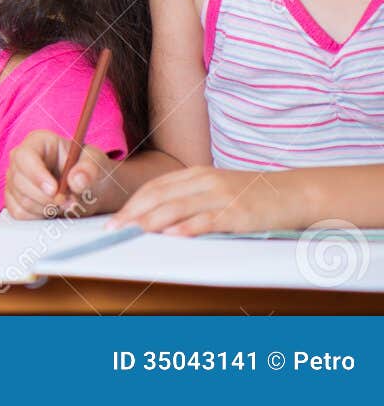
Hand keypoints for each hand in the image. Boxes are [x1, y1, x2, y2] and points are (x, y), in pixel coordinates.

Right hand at [4, 130, 113, 218]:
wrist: (90, 190)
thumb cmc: (90, 171)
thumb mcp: (97, 164)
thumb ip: (89, 170)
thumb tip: (76, 181)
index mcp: (38, 142)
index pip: (25, 156)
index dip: (36, 174)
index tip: (54, 191)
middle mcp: (21, 159)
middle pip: (20, 181)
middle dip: (47, 198)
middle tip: (70, 202)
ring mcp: (15, 179)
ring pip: (21, 200)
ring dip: (47, 209)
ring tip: (66, 205)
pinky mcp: (14, 199)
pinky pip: (19, 213)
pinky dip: (38, 217)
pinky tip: (53, 211)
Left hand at [112, 166, 305, 235]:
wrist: (293, 193)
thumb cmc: (252, 195)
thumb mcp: (215, 189)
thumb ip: (189, 197)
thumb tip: (157, 219)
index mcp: (196, 174)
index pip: (154, 187)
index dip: (132, 203)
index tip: (115, 219)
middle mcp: (205, 181)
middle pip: (160, 196)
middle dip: (133, 213)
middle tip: (114, 229)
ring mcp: (222, 195)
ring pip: (178, 207)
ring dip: (151, 221)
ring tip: (132, 232)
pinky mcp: (238, 212)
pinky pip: (208, 219)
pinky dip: (188, 227)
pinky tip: (172, 235)